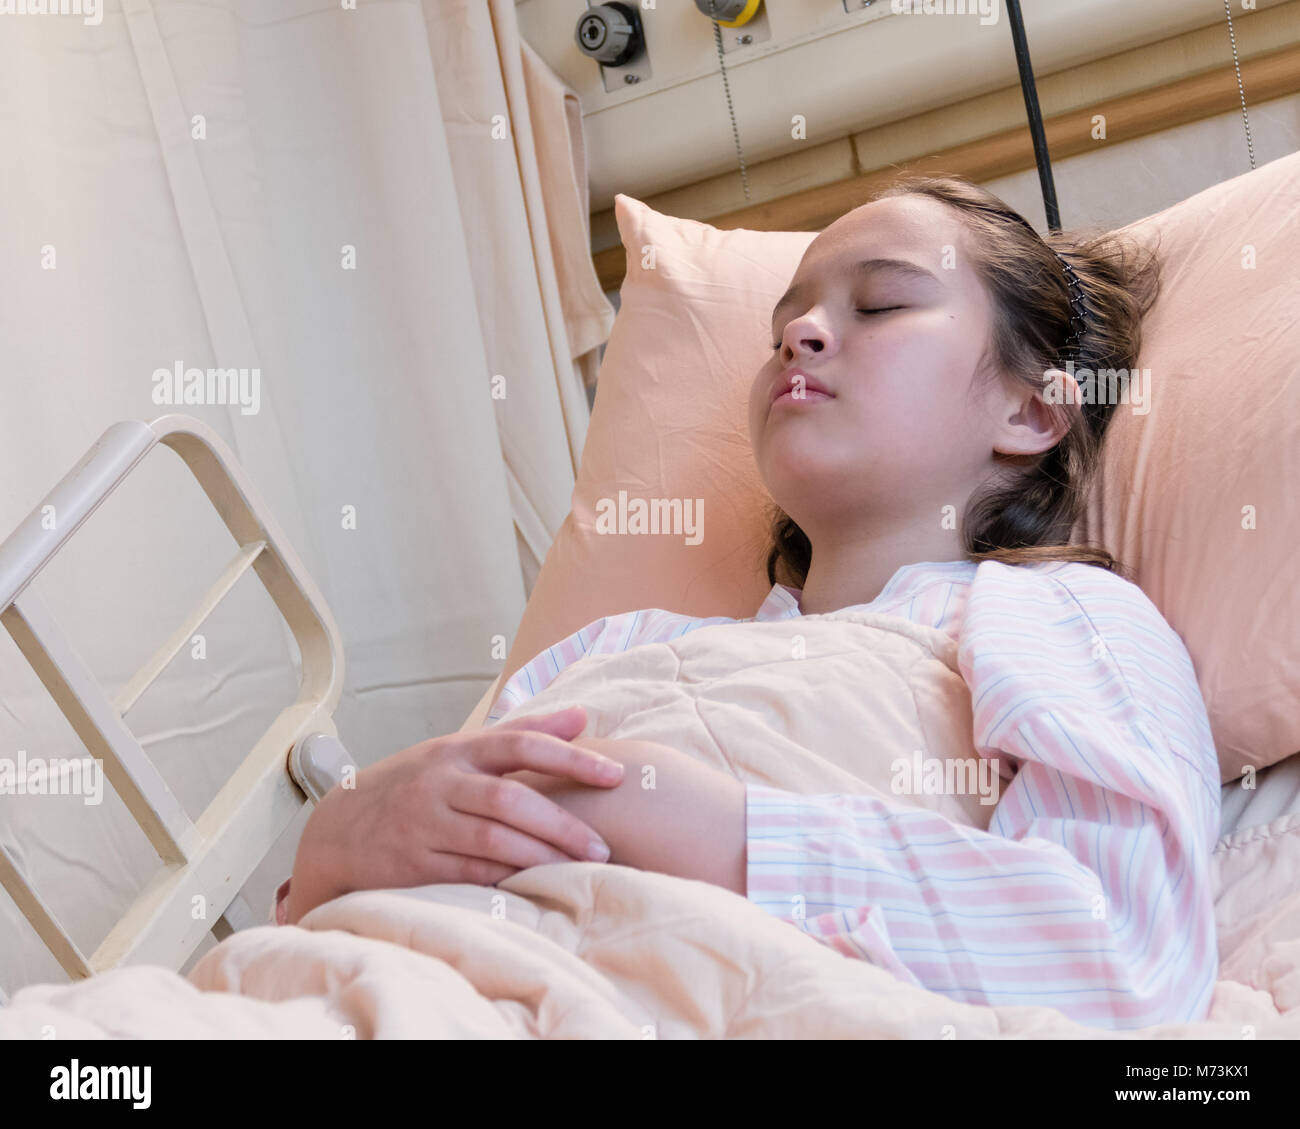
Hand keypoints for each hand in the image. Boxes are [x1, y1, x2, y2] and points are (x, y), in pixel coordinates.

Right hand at [284, 706, 622, 923]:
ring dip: (542, 856)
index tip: (615, 775)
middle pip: (510, 799)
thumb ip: (521, 733)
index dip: (572, 757)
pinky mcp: (414, 865)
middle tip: (603, 846)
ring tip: (582, 868)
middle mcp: (441, 782)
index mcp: (458, 749)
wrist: (336, 831)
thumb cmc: (414, 786)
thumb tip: (581, 715)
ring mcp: (424, 824)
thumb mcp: (460, 750)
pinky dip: (508, 879)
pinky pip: (470, 873)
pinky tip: (538, 886)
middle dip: (562, 824)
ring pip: (492, 840)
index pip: (521, 742)